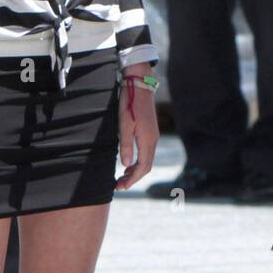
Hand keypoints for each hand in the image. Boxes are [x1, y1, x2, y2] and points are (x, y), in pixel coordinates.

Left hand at [116, 63, 158, 190]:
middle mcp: (153, 140)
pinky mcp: (151, 132)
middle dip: (133, 178)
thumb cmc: (130, 104)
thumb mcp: (124, 125)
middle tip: (119, 186)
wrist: (140, 86)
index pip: (143, 167)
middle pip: (147, 166)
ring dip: (136, 171)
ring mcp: (153, 136)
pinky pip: (147, 152)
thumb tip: (126, 165)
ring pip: (147, 160)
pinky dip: (138, 162)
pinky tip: (129, 162)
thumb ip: (126, 146)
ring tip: (122, 177)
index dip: (132, 179)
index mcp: (147, 140)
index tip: (121, 187)